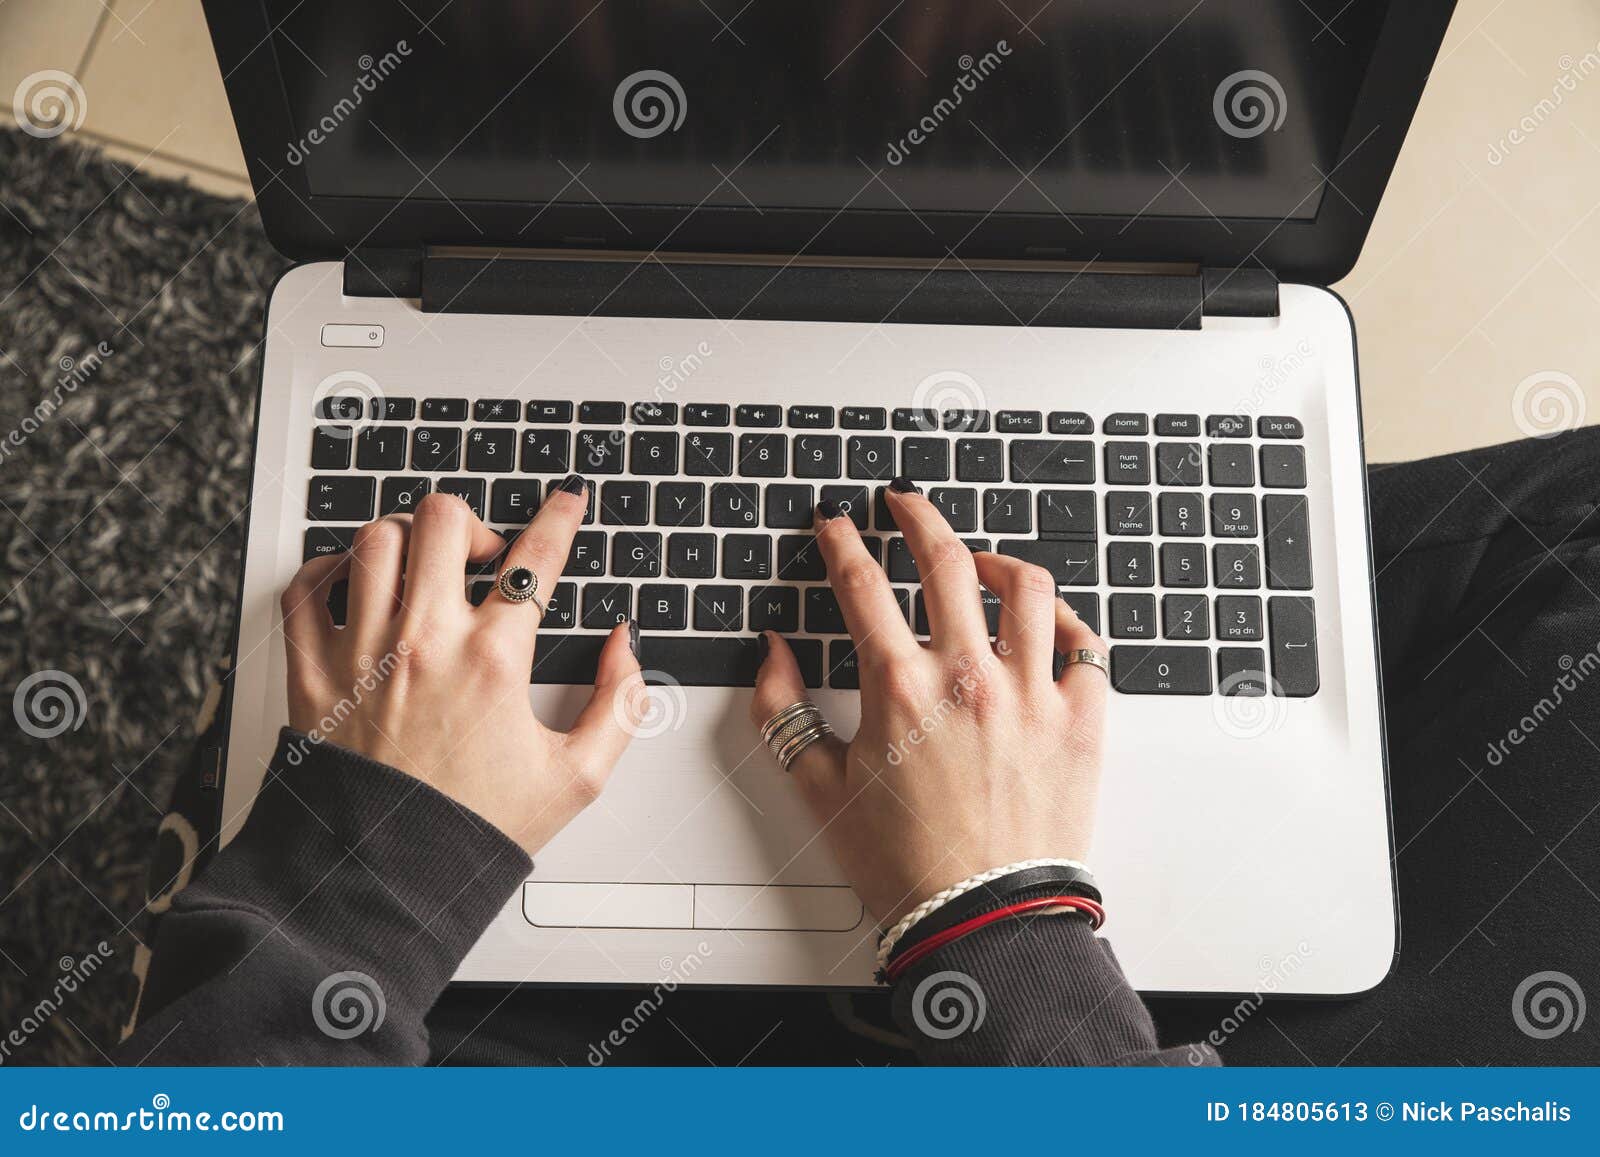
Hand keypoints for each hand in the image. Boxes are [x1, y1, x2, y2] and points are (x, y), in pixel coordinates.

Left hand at [278, 480, 644, 854]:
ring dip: (406, 539)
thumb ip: (620, 703)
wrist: (388, 881)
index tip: (566, 501)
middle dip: (473, 521)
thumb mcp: (579, 777)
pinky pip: (306, 587)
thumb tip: (623, 645)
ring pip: (375, 540)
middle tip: (484, 553)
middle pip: (443, 520)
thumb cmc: (474, 829)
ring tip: (422, 566)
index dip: (561, 516)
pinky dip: (329, 570)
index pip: (537, 557)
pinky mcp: (311, 672)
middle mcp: (424, 642)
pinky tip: (356, 585)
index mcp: (493, 661)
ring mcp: (360, 652)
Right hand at [751, 482, 1107, 923]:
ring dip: (995, 558)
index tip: (836, 525)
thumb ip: (781, 710)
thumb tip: (773, 654)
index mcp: (899, 687)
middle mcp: (968, 676)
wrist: (982, 920)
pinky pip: (1083, 642)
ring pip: (1025, 586)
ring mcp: (1031, 693)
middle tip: (903, 503)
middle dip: (916, 516)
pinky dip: (1063, 619)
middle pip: (944, 560)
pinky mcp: (1081, 719)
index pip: (861, 583)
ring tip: (977, 558)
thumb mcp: (817, 787)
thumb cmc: (905, 863)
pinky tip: (1042, 618)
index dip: (841, 541)